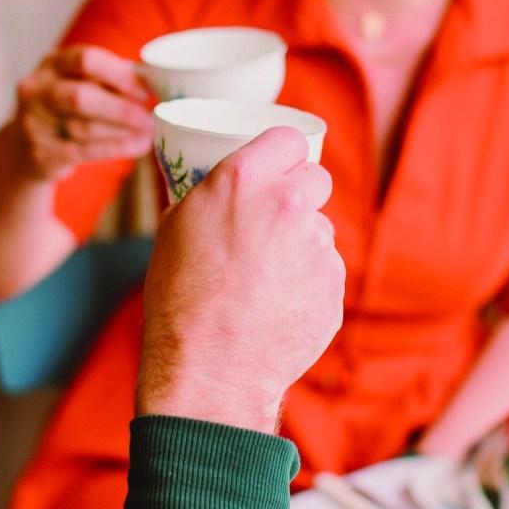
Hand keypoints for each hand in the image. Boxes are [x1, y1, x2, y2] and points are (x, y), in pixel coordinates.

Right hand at [12, 44, 153, 179]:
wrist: (24, 148)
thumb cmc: (66, 107)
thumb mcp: (77, 82)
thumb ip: (107, 78)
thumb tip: (151, 79)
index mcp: (52, 63)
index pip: (86, 60)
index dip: (120, 75)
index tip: (145, 90)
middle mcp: (37, 90)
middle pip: (82, 97)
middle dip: (122, 109)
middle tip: (149, 117)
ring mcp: (35, 123)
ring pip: (86, 128)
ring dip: (124, 131)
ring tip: (149, 132)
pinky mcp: (42, 153)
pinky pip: (86, 151)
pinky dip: (118, 148)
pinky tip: (139, 145)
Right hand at [137, 126, 344, 433]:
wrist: (210, 370)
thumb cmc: (180, 298)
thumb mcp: (175, 227)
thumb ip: (208, 193)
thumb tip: (214, 180)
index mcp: (244, 181)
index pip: (288, 138)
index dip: (283, 152)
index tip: (278, 166)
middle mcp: (287, 204)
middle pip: (316, 177)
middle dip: (299, 194)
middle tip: (273, 221)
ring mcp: (317, 245)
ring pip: (320, 227)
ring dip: (301, 242)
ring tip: (264, 278)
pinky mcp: (334, 284)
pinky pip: (325, 269)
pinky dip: (308, 281)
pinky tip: (277, 304)